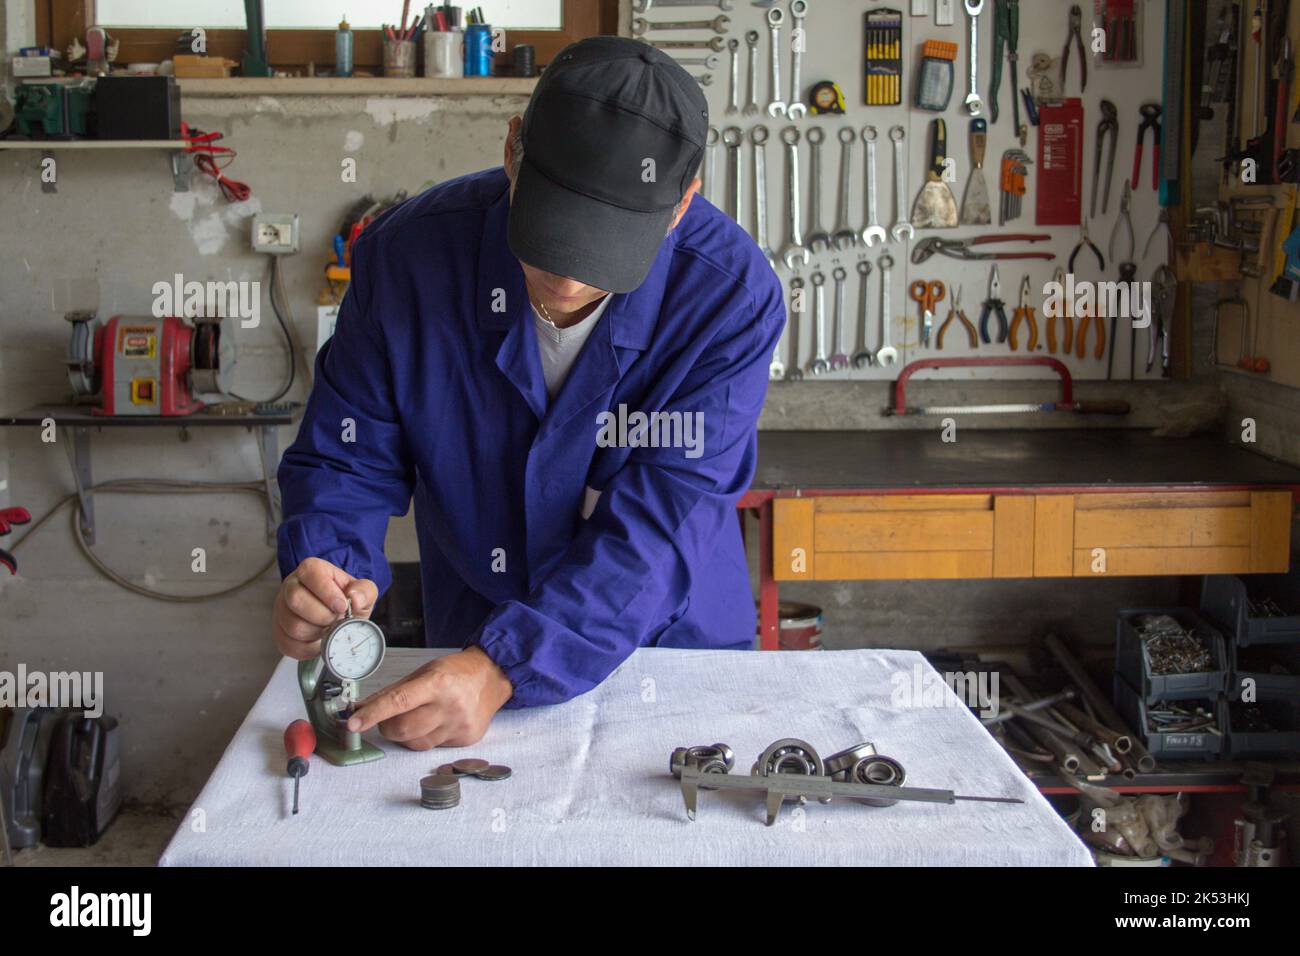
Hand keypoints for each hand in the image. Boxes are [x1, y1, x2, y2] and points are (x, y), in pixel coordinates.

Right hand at [273, 557, 377, 660]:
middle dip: (322, 615)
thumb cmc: (346, 600)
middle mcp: (291, 586)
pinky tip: (319, 641)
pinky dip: (309, 648)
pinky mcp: (279, 631)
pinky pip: (289, 644)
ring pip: (292, 625)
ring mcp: (281, 609)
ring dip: (317, 633)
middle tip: (336, 619)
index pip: (310, 574)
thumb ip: (364, 591)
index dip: (327, 593)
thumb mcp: (363, 591)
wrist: (338, 616)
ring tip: (329, 629)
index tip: (342, 606)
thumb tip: (355, 598)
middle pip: (296, 600)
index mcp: (311, 570)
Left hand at [346, 647, 512, 749]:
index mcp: (437, 683)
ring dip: (407, 734)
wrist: (492, 677)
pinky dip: (426, 737)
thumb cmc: (455, 672)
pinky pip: (432, 747)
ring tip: (418, 718)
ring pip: (416, 743)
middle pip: (404, 729)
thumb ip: (393, 692)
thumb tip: (361, 708)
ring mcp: (459, 725)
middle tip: (389, 718)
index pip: (398, 701)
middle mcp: (450, 706)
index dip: (372, 714)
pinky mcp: (465, 740)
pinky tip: (436, 723)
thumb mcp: (424, 673)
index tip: (352, 723)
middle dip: (387, 727)